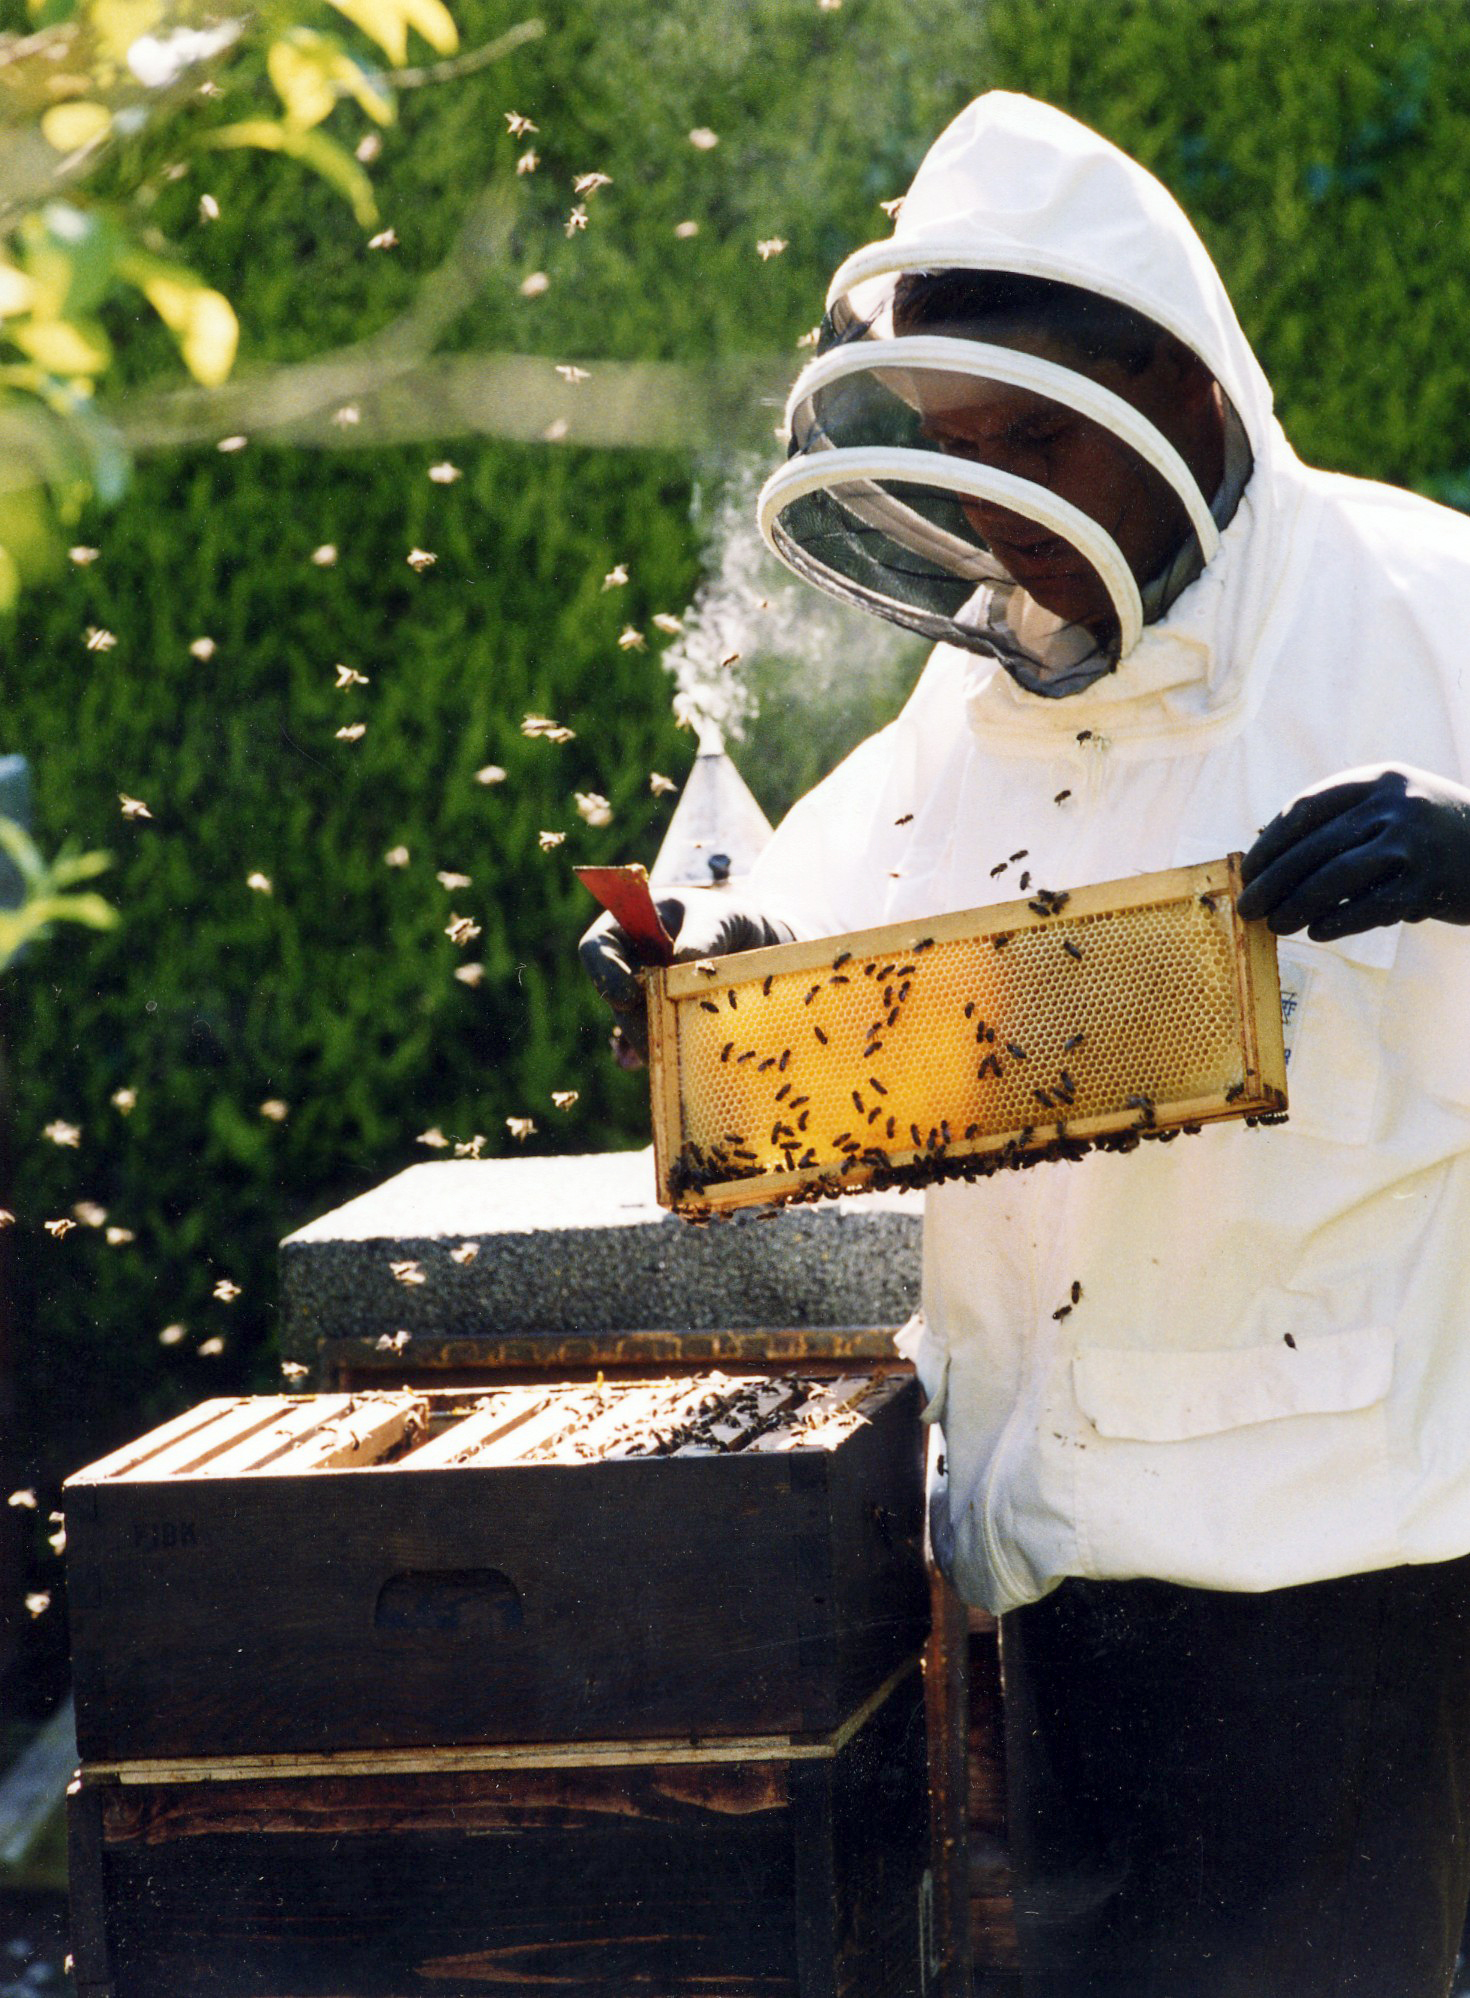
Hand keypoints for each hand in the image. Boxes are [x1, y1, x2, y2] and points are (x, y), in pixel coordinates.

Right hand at [578, 889, 793, 1065]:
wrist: (751, 947)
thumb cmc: (726, 920)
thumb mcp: (722, 917)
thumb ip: (705, 934)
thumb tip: (685, 961)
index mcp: (627, 928)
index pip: (596, 950)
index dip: (605, 974)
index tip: (631, 994)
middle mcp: (627, 969)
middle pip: (617, 1001)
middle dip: (640, 1020)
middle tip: (667, 1033)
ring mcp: (644, 1002)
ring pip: (638, 1029)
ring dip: (661, 1042)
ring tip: (689, 1052)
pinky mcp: (663, 1027)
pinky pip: (659, 1046)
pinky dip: (676, 1055)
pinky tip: (692, 1064)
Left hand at [1238, 764, 1469, 941]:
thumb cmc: (1434, 835)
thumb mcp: (1396, 807)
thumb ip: (1343, 822)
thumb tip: (1269, 854)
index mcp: (1380, 780)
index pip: (1307, 807)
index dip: (1271, 842)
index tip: (1249, 870)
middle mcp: (1396, 805)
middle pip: (1314, 847)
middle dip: (1273, 881)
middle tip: (1248, 906)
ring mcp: (1413, 844)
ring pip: (1334, 878)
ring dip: (1296, 905)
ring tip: (1274, 925)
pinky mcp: (1427, 885)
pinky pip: (1367, 908)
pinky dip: (1336, 923)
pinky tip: (1317, 933)